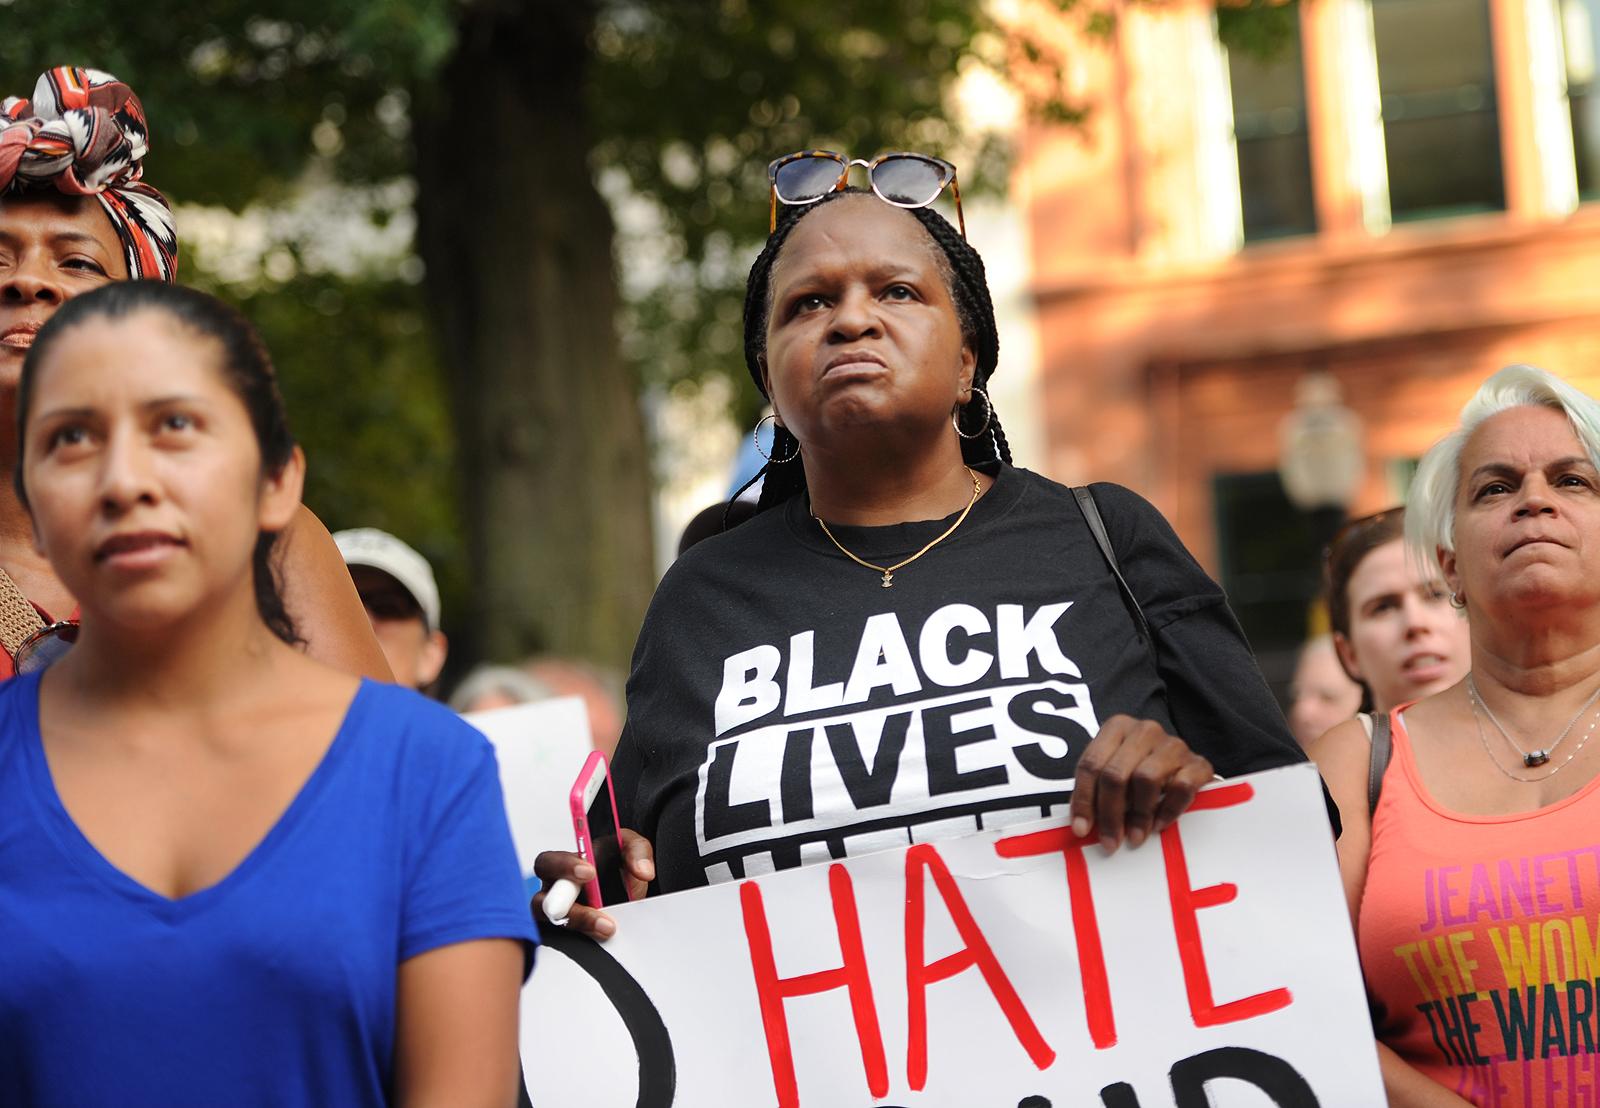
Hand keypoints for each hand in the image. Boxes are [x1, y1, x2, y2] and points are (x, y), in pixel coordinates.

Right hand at [531, 829, 655, 939]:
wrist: (627, 892)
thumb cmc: (617, 866)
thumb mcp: (630, 849)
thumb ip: (636, 851)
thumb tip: (643, 870)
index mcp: (564, 865)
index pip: (548, 863)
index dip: (563, 867)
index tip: (590, 872)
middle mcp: (555, 892)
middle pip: (542, 901)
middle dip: (567, 905)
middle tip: (598, 906)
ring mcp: (559, 918)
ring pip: (554, 926)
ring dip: (581, 924)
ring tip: (608, 927)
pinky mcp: (569, 937)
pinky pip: (567, 944)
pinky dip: (586, 940)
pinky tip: (605, 939)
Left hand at [1069, 715, 1212, 852]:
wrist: (1187, 771)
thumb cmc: (1140, 774)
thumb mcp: (1113, 776)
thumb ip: (1096, 793)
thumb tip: (1081, 827)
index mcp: (1117, 727)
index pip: (1091, 763)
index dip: (1083, 800)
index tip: (1081, 830)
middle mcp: (1145, 730)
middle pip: (1116, 773)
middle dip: (1109, 813)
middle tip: (1110, 842)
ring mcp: (1174, 745)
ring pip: (1146, 778)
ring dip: (1138, 814)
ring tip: (1135, 836)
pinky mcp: (1199, 763)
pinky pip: (1181, 788)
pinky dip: (1168, 810)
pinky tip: (1159, 825)